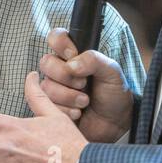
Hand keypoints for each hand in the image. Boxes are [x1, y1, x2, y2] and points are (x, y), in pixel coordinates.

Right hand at [39, 28, 132, 142]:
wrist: (115, 124)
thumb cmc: (114, 95)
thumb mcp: (112, 72)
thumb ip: (94, 60)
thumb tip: (71, 64)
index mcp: (75, 56)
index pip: (56, 37)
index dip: (61, 45)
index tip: (74, 55)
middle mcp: (62, 70)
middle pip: (46, 62)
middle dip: (65, 76)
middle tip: (84, 84)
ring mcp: (55, 88)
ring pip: (47, 86)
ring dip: (68, 96)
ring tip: (85, 101)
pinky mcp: (52, 107)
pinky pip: (47, 104)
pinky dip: (66, 110)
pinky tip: (78, 112)